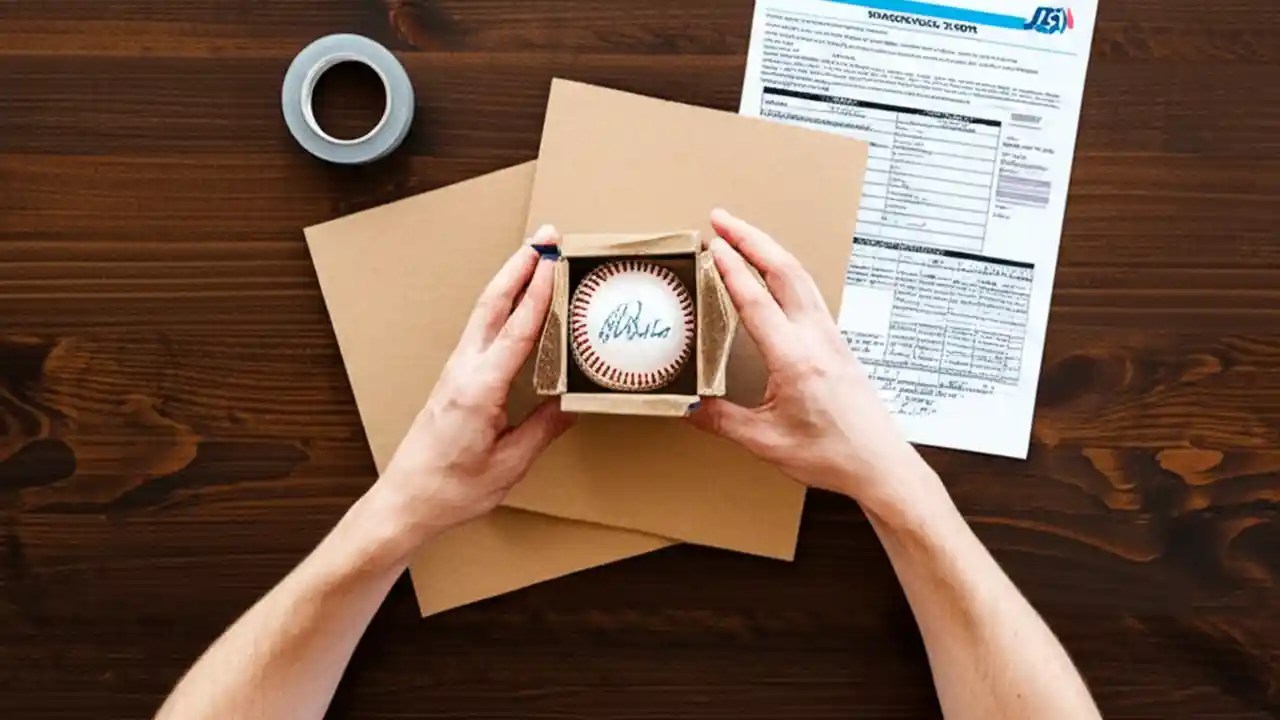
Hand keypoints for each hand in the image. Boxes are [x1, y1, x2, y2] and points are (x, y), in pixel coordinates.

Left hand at [374, 226, 574, 543]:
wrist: (405, 501)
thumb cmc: (452, 490)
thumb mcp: (510, 464)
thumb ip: (544, 428)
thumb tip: (573, 402)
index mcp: (479, 389)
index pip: (516, 331)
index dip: (538, 294)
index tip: (555, 262)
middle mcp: (463, 371)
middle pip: (493, 304)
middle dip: (520, 266)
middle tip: (546, 237)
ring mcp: (455, 371)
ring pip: (485, 312)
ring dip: (510, 280)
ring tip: (534, 256)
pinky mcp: (454, 379)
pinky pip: (482, 330)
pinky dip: (502, 305)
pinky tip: (517, 303)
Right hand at [690, 209, 933, 513]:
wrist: (879, 464)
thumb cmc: (830, 455)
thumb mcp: (765, 442)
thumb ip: (722, 420)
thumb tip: (688, 403)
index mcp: (795, 359)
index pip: (757, 302)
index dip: (731, 270)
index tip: (712, 245)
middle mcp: (816, 338)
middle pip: (783, 271)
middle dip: (750, 238)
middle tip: (720, 219)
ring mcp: (830, 337)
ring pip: (799, 277)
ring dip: (768, 249)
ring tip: (740, 234)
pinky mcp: (836, 342)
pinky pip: (808, 293)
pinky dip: (783, 271)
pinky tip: (770, 272)